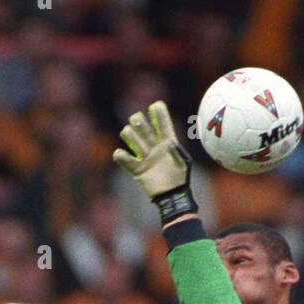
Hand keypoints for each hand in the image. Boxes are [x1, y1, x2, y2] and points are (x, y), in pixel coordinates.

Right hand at [112, 101, 197, 224]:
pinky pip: (125, 160)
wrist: (172, 197)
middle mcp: (154, 146)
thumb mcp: (184, 164)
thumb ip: (177, 152)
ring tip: (130, 136)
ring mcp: (145, 157)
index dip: (159, 113)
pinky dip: (121, 156)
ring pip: (132, 138)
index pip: (162, 124)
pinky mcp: (137, 169)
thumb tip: (169, 142)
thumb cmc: (181, 179)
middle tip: (137, 120)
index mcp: (167, 142)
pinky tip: (120, 154)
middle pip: (143, 127)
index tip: (155, 105)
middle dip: (138, 120)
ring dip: (130, 134)